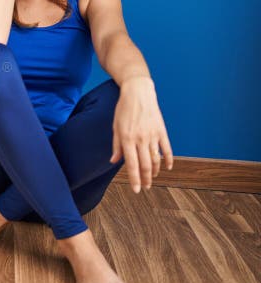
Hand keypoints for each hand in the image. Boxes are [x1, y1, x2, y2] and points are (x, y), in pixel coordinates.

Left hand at [110, 77, 173, 192]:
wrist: (138, 93)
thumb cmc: (123, 110)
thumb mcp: (115, 127)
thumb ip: (116, 145)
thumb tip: (114, 161)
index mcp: (127, 139)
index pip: (132, 165)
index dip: (134, 179)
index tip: (136, 190)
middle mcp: (141, 139)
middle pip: (145, 166)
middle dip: (145, 179)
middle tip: (145, 188)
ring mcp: (153, 135)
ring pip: (156, 160)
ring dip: (155, 172)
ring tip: (152, 178)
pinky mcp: (162, 131)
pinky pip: (167, 149)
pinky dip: (168, 160)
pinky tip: (167, 167)